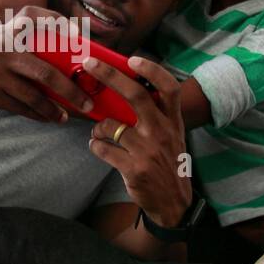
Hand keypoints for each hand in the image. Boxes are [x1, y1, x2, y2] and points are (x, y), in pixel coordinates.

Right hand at [0, 6, 94, 122]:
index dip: (59, 23)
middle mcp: (2, 50)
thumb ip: (16, 46)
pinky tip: (47, 117)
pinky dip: (36, 114)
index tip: (80, 36)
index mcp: (4, 32)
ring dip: (54, 109)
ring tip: (66, 116)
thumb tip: (53, 63)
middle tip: (87, 102)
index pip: (35, 18)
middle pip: (45, 71)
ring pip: (34, 96)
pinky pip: (19, 107)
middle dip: (71, 90)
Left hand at [84, 56, 191, 226]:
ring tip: (98, 132)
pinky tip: (99, 147)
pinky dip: (95, 145)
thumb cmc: (168, 163)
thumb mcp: (171, 136)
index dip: (151, 70)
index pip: (168, 88)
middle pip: (136, 95)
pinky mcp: (134, 169)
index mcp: (173, 122)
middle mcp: (162, 132)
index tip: (133, 59)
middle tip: (90, 64)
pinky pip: (103, 149)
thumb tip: (125, 91)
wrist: (174, 203)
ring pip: (110, 125)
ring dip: (97, 127)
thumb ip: (155, 115)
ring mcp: (148, 151)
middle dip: (109, 76)